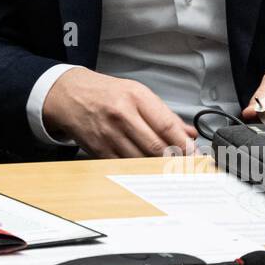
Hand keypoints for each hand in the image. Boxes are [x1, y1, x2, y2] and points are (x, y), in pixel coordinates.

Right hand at [41, 67, 197, 157]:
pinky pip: (124, 166)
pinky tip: (147, 170)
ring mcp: (109, 134)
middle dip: (175, 160)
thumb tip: (189, 133)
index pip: (166, 125)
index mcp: (136, 97)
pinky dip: (139, 171)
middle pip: (156, 147)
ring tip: (169, 169)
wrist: (69, 94)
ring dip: (158, 168)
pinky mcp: (99, 149)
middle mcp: (122, 115)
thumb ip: (164, 114)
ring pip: (141, 160)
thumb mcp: (137, 93)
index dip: (184, 144)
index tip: (195, 155)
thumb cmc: (104, 93)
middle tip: (186, 166)